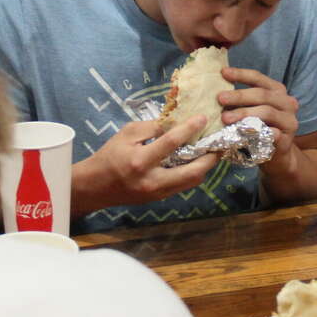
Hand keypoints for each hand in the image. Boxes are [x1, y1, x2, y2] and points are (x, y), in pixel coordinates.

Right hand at [73, 115, 217, 212]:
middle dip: (210, 157)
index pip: (171, 143)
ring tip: (213, 151)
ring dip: (205, 166)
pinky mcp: (160, 198)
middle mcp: (152, 180)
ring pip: (192, 181)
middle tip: (220, 143)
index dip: (190, 129)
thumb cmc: (109, 156)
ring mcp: (158, 192)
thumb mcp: (127, 134)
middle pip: (193, 171)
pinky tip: (197, 161)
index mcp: (141, 161)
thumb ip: (152, 127)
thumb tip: (176, 121)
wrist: (96, 186)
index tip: (203, 118)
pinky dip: (194, 172)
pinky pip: (184, 185)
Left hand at [218, 66, 299, 159]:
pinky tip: (243, 133)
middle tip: (220, 98)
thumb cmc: (259, 128)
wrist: (277, 156)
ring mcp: (289, 121)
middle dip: (239, 96)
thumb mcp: (252, 110)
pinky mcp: (287, 140)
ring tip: (225, 118)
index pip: (259, 78)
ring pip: (267, 112)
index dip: (241, 74)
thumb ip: (241, 100)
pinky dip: (256, 132)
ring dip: (244, 114)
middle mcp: (287, 102)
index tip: (223, 73)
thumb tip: (215, 90)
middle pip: (262, 95)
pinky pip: (271, 134)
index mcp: (277, 91)